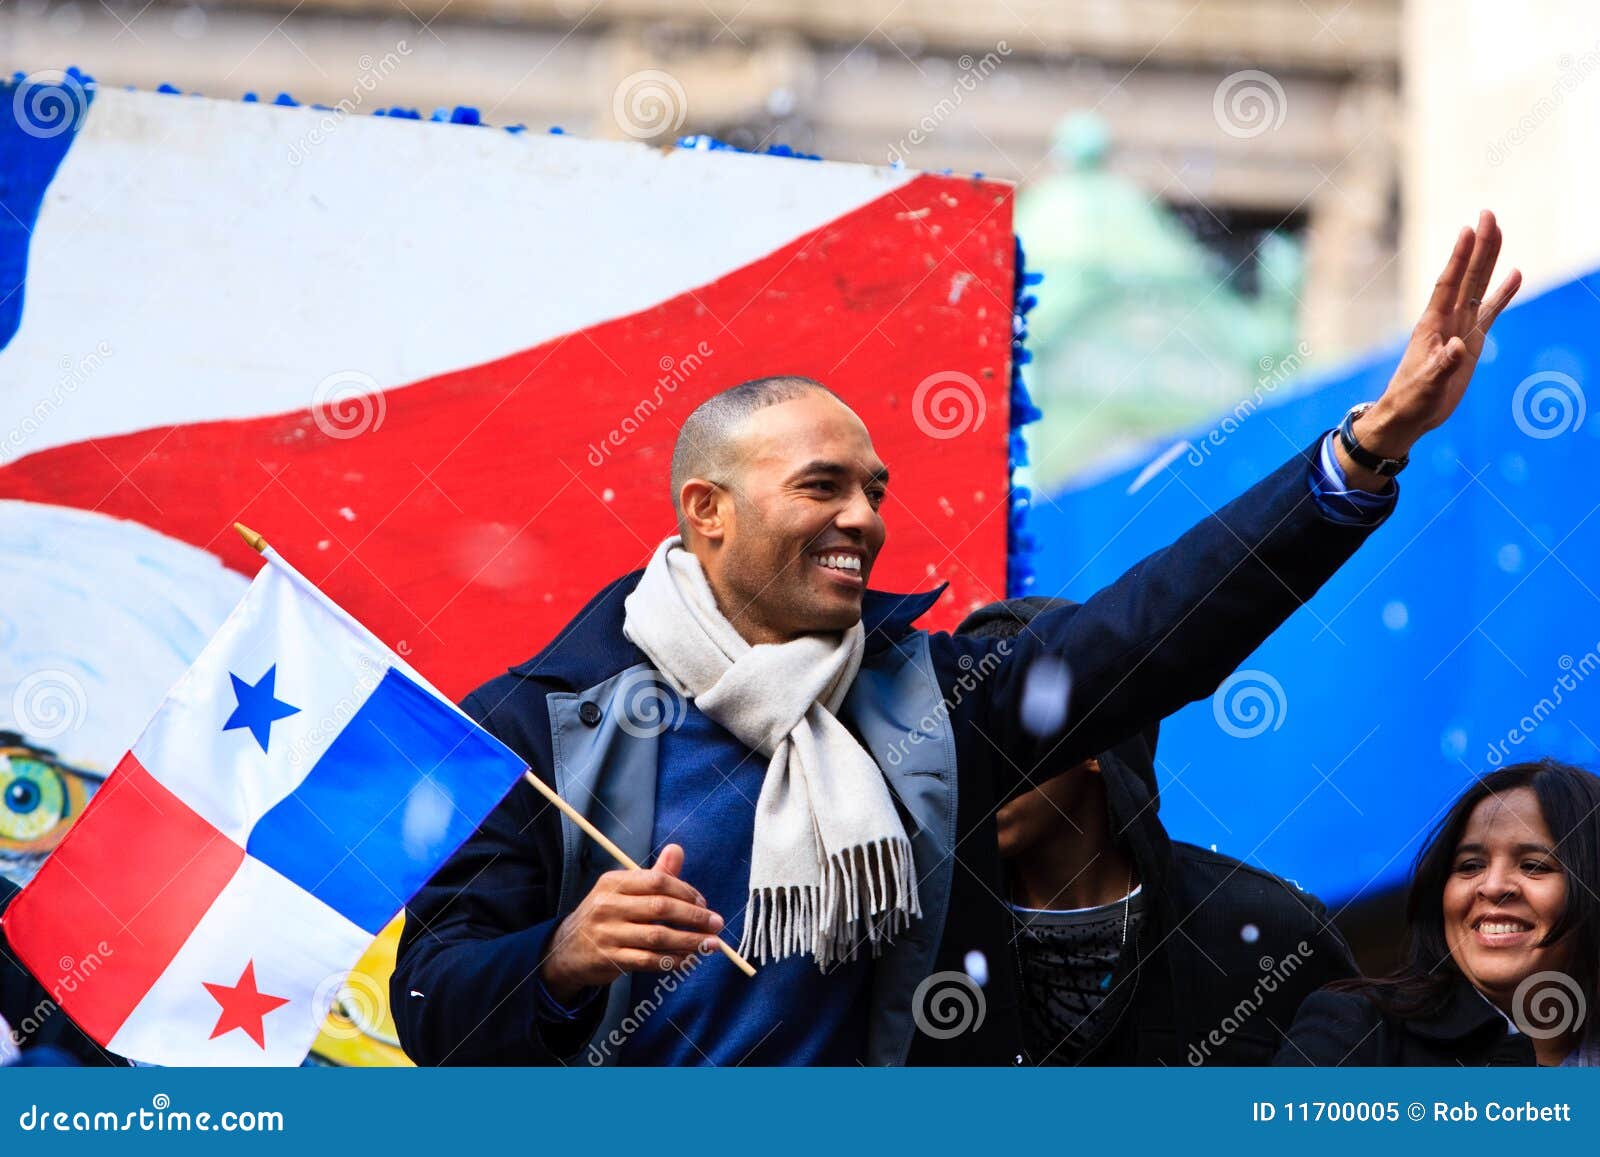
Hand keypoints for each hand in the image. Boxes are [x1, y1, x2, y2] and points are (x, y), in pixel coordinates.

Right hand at [539, 843, 723, 1002]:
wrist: (566, 949)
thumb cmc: (606, 915)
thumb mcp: (623, 890)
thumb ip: (654, 874)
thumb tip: (678, 850)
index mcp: (613, 882)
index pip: (657, 881)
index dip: (686, 891)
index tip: (704, 903)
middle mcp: (608, 906)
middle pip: (660, 908)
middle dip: (694, 916)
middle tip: (717, 923)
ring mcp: (607, 934)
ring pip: (658, 937)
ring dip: (690, 941)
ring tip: (712, 944)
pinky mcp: (610, 959)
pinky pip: (648, 960)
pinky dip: (672, 960)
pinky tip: (688, 959)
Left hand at [1337, 210, 1522, 488]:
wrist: (1408, 416)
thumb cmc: (1410, 401)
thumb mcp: (1424, 386)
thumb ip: (1441, 366)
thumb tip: (1458, 346)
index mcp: (1432, 326)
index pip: (1448, 284)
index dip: (1459, 258)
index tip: (1468, 230)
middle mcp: (1446, 321)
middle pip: (1466, 276)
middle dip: (1478, 246)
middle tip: (1488, 214)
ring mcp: (1459, 329)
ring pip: (1478, 287)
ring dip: (1489, 260)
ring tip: (1498, 231)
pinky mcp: (1471, 342)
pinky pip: (1489, 312)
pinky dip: (1502, 294)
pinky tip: (1515, 274)